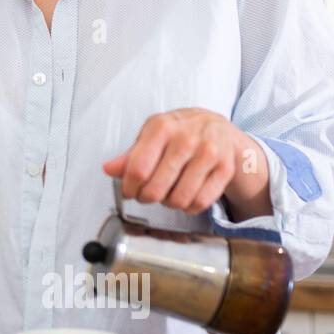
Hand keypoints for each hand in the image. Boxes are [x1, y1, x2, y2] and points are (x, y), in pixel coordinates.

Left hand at [102, 107, 267, 215]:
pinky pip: (201, 202)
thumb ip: (130, 155)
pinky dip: (189, 207)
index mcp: (162, 127)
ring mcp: (208, 153)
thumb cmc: (178, 132)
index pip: (138, 169)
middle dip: (147, 198)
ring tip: (168, 193)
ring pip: (179, 199)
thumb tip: (109, 169)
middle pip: (156, 188)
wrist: (217, 126)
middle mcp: (186, 139)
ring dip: (169, 203)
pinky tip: (185, 197)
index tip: (129, 191)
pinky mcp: (224, 168)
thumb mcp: (151, 135)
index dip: (129, 187)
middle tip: (147, 194)